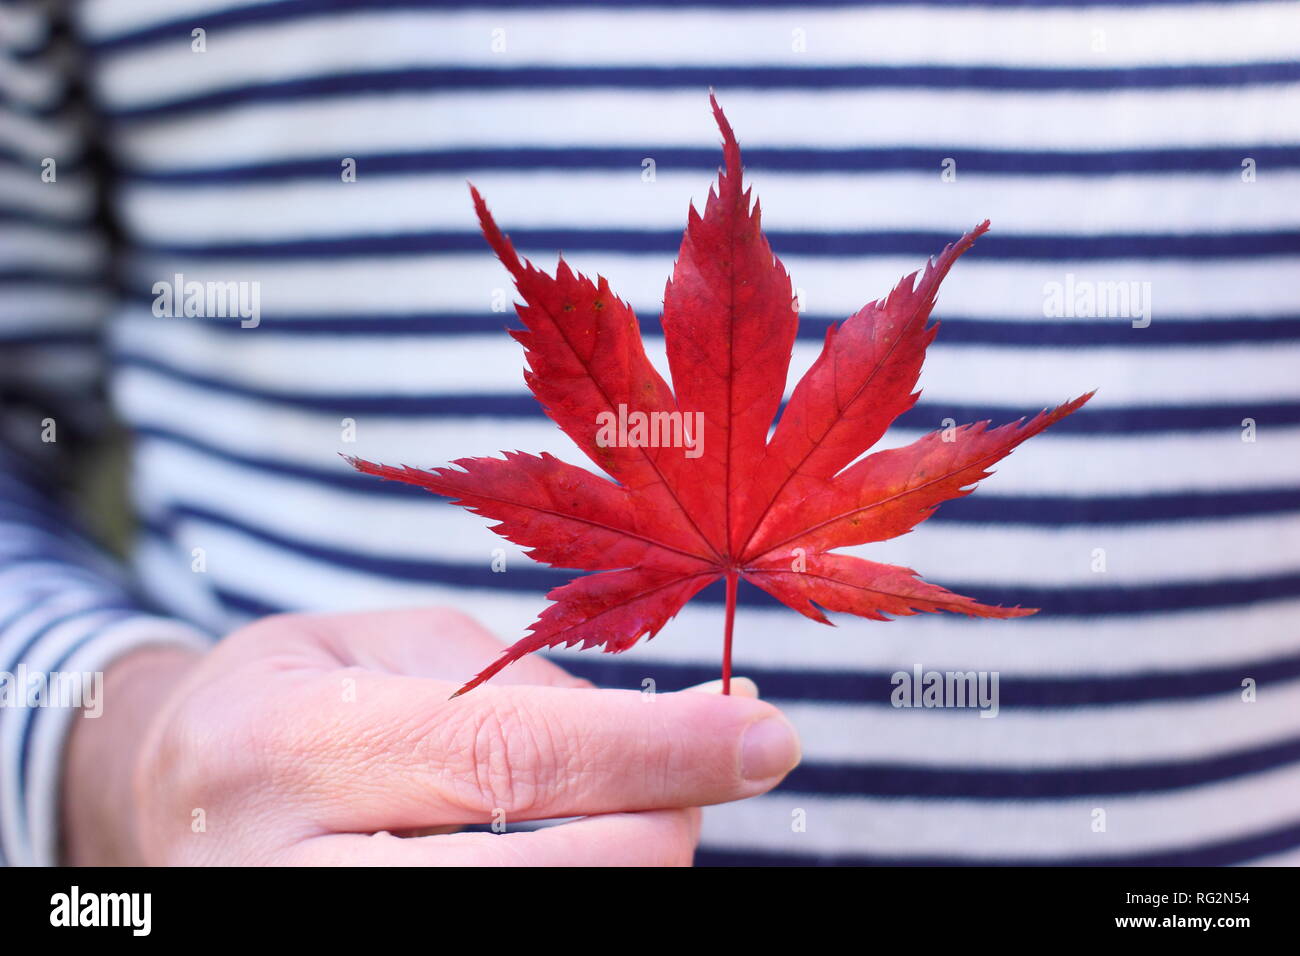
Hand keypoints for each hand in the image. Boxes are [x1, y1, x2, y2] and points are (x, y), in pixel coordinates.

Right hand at [63, 607, 799, 865]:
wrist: (162, 790)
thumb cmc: (295, 695)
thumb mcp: (390, 647)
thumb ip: (524, 692)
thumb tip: (676, 742)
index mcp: (293, 744)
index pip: (510, 756)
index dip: (655, 748)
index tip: (769, 733)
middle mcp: (282, 869)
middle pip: (534, 878)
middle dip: (658, 826)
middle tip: (713, 773)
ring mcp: (291, 937)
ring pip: (523, 924)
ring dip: (621, 865)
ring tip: (638, 806)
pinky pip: (494, 941)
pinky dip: (570, 893)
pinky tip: (586, 846)